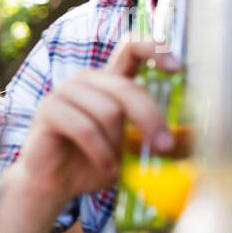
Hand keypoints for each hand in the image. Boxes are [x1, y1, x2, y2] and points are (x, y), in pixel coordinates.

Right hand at [10, 39, 176, 205]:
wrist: (53, 184)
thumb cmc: (92, 164)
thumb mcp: (129, 150)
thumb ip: (149, 138)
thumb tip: (182, 137)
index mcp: (108, 82)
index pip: (131, 48)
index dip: (154, 49)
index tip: (175, 68)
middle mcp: (86, 81)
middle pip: (126, 88)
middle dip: (150, 118)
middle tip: (164, 146)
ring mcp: (64, 93)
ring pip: (108, 111)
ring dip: (116, 145)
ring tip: (114, 166)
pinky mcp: (48, 110)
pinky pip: (85, 128)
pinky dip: (101, 152)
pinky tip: (105, 168)